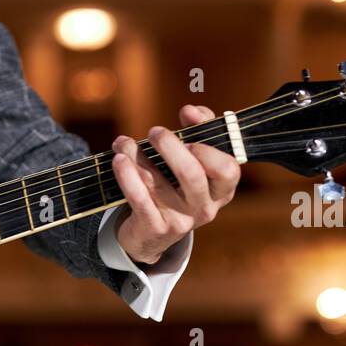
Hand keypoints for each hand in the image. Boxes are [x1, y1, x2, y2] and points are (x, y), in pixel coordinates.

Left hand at [111, 104, 240, 264]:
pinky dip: (127, 176)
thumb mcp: (192, 163)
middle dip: (171, 148)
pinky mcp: (154, 228)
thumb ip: (198, 131)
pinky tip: (118, 160)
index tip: (189, 133)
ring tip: (124, 143)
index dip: (209, 149)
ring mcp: (180, 221)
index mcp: (221, 191)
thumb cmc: (175, 186)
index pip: (227, 169)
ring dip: (137, 156)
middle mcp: (204, 208)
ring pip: (157, 183)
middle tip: (155, 132)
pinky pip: (139, 200)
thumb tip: (191, 111)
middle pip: (192, 175)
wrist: (151, 234)